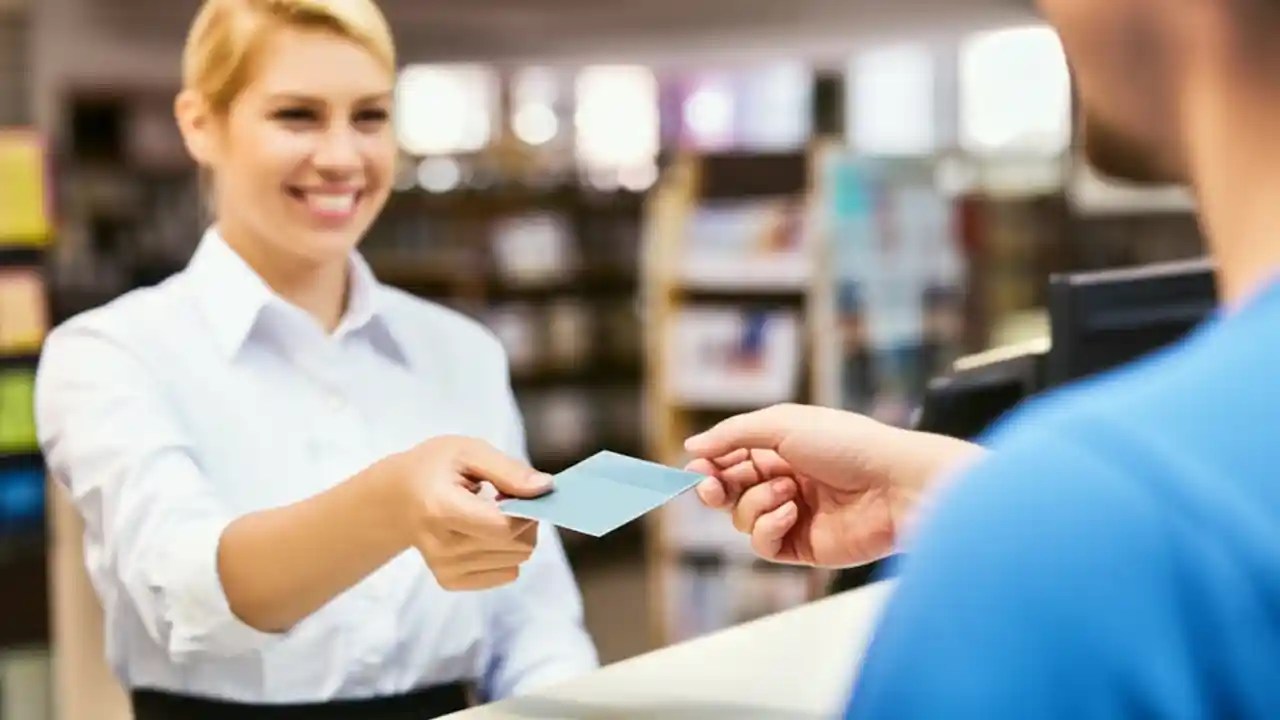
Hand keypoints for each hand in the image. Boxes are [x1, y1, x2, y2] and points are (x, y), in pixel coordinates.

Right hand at [393, 436, 551, 590]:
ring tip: (494, 514)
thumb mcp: (468, 451)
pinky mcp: (450, 581)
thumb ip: (509, 470)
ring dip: (517, 537)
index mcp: (441, 510)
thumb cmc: (435, 469)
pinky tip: (486, 534)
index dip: (526, 512)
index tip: (521, 492)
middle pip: (515, 547)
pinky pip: (506, 574)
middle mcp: (441, 547)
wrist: (396, 499)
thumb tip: (545, 489)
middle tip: (509, 500)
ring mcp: (444, 569)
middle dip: (526, 522)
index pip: (503, 528)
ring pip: (515, 562)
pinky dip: (506, 553)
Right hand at [684, 404, 983, 567]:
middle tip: (711, 485)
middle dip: (716, 488)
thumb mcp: (782, 423)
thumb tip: (692, 447)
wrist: (897, 485)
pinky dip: (769, 527)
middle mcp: (786, 481)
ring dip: (756, 503)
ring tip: (789, 491)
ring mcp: (795, 515)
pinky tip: (792, 511)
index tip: (694, 468)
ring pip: (743, 518)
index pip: (731, 459)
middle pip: (730, 492)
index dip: (709, 465)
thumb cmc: (847, 444)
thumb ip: (733, 435)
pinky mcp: (805, 546)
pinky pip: (764, 544)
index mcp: (782, 448)